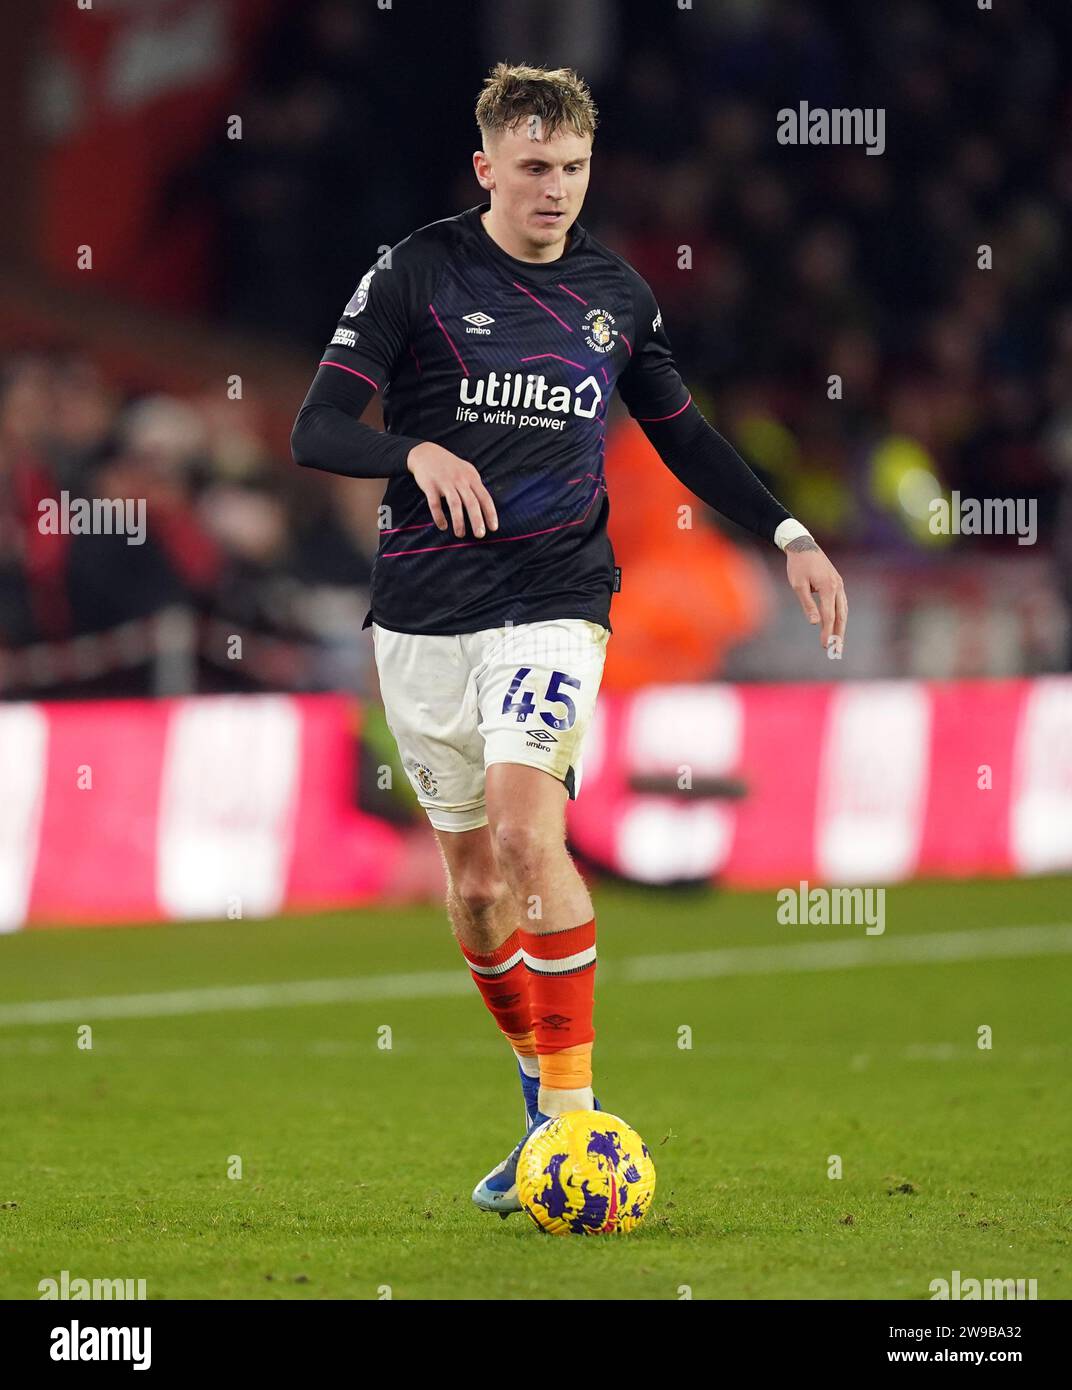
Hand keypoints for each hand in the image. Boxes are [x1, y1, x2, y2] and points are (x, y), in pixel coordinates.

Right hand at [406, 442, 497, 538]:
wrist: (426, 453)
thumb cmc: (449, 466)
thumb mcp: (466, 471)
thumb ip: (476, 486)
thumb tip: (486, 505)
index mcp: (471, 478)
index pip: (484, 497)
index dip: (490, 513)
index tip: (493, 528)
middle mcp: (460, 480)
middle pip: (471, 502)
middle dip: (477, 520)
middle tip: (480, 535)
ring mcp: (445, 483)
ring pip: (454, 504)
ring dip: (458, 521)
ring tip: (460, 534)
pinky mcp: (430, 486)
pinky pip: (435, 504)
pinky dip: (439, 516)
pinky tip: (442, 526)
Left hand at [785, 536, 846, 657]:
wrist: (802, 545)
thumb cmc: (797, 565)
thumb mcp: (798, 585)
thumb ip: (807, 604)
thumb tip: (815, 623)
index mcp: (828, 587)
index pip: (829, 615)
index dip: (827, 632)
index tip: (825, 645)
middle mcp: (837, 586)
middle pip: (841, 615)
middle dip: (839, 634)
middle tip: (838, 651)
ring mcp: (839, 584)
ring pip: (844, 609)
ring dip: (842, 626)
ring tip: (839, 642)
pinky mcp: (837, 582)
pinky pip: (842, 602)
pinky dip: (841, 615)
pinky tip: (838, 624)